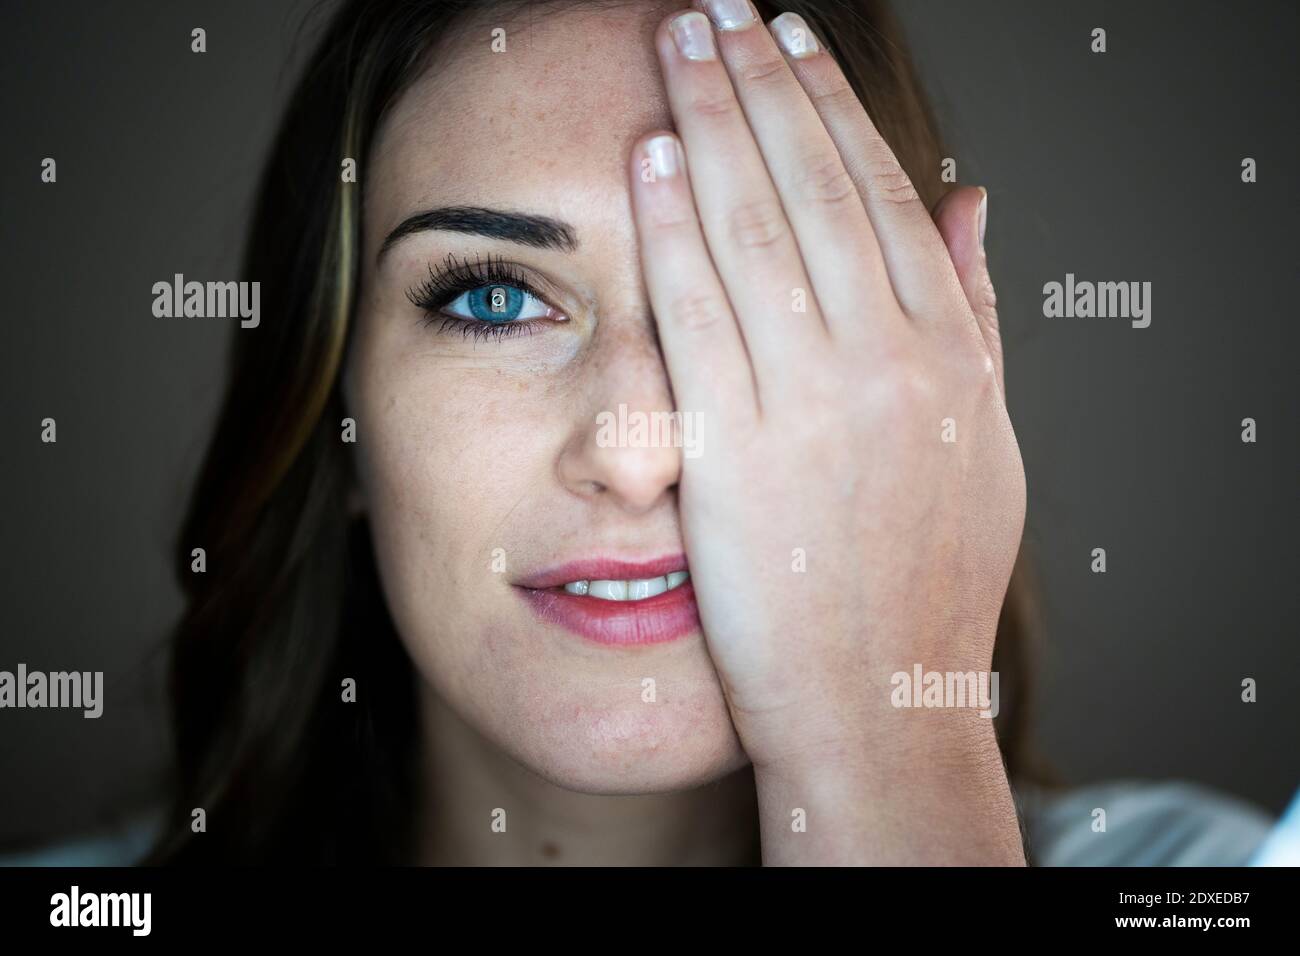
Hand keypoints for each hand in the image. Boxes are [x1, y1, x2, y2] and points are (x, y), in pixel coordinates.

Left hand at [628, 5, 1023, 862]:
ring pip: (755, 226)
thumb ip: (976, 316)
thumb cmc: (927, 581)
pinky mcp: (736, 446)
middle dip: (759, 84)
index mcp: (949, 351)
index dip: (831, 107)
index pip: (884, 192)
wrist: (878, 698)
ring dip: (708, 123)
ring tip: (677, 47)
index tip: (792, 45)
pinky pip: (699, 311)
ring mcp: (812, 399)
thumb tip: (974, 204)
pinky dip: (671, 226)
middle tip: (719, 12)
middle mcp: (888, 359)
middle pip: (814, 185)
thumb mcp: (985, 441)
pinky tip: (648, 158)